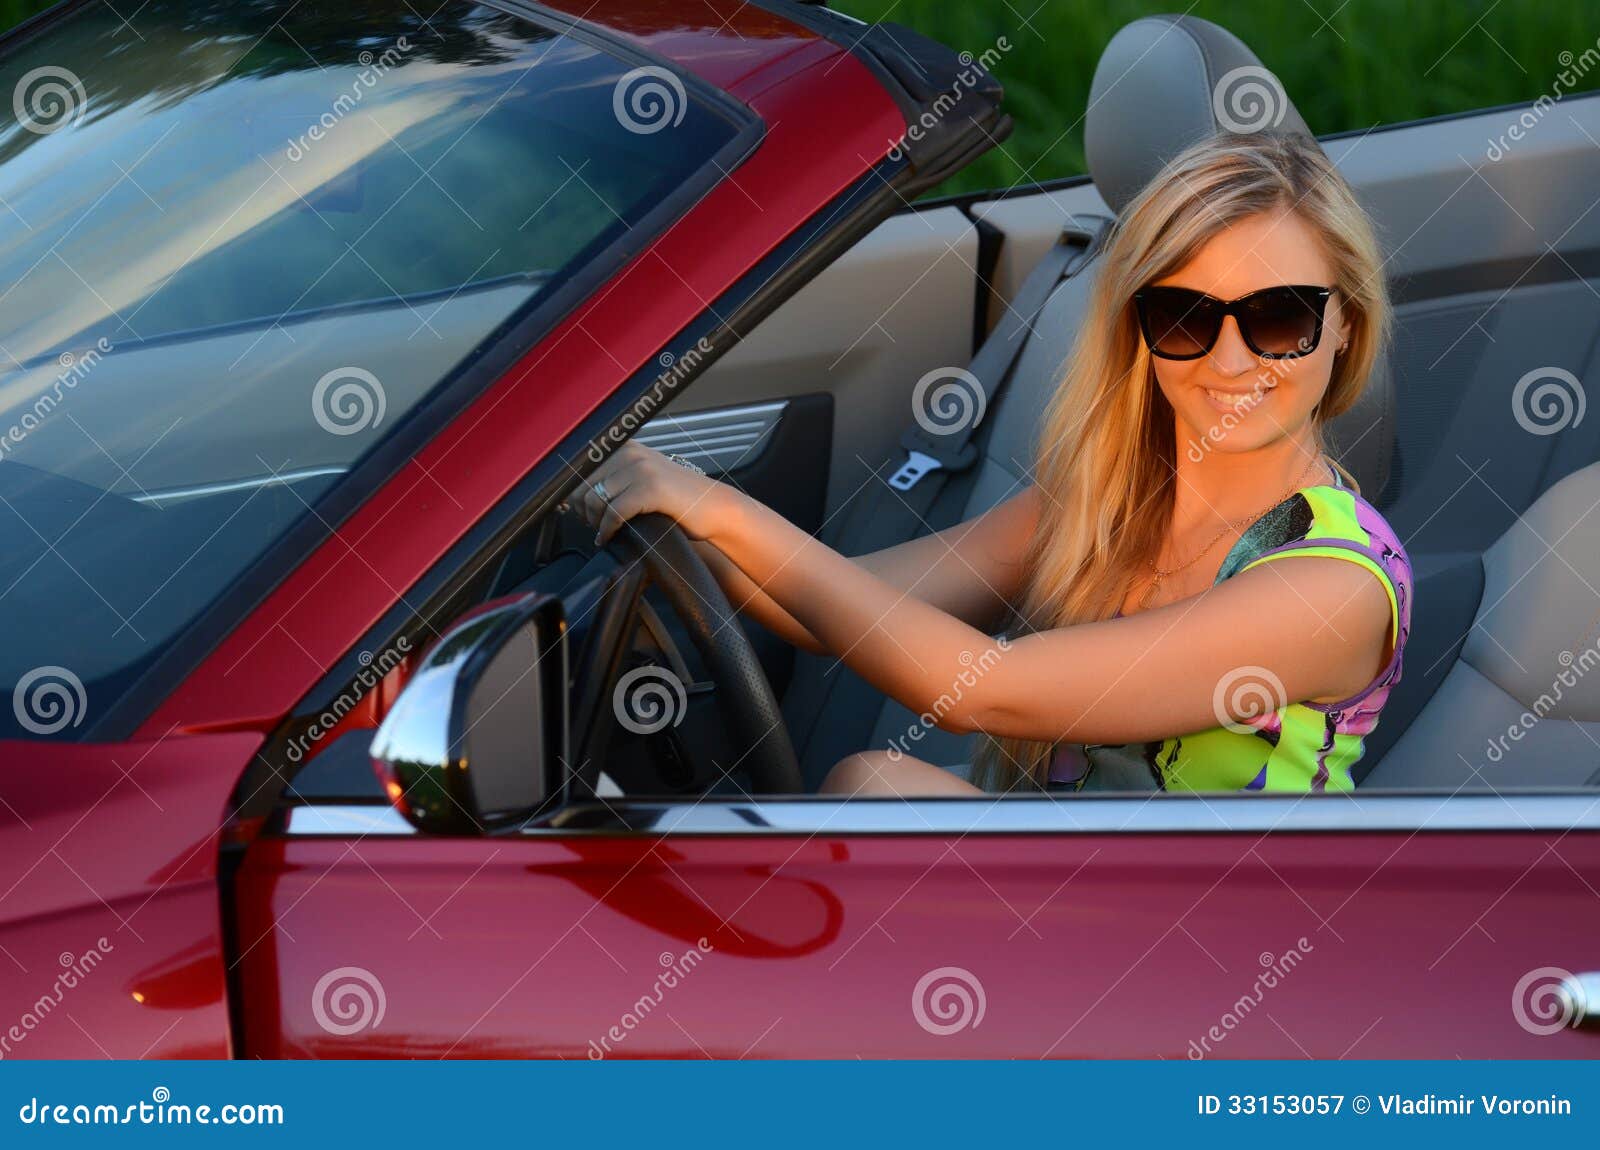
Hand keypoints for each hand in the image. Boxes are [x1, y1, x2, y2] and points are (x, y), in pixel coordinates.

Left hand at [577, 441, 734, 546]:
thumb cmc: (678, 500)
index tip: (581, 512)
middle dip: (583, 511)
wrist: (714, 508)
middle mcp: (631, 453)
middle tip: (594, 526)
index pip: (580, 469)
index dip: (574, 495)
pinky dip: (607, 530)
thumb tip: (574, 494)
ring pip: (595, 499)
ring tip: (603, 532)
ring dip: (595, 522)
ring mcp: (642, 469)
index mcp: (625, 448)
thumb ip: (615, 478)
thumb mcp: (643, 479)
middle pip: (583, 486)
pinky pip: (614, 513)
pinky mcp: (651, 489)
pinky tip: (609, 537)